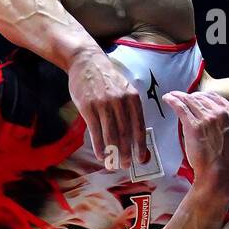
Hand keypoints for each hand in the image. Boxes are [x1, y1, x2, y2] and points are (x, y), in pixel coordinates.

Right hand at [67, 50, 148, 168]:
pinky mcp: (88, 107)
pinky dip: (98, 145)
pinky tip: (100, 155)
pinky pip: (95, 131)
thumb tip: (132, 132)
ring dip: (113, 152)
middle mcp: (120, 101)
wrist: (86, 62)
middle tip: (127, 166)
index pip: (138, 125)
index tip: (142, 158)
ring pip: (110, 134)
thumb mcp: (123, 88)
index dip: (140, 144)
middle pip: (125, 132)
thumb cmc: (105, 78)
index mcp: (132, 98)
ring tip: (113, 164)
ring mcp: (103, 104)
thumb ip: (128, 107)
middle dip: (127, 152)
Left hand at [162, 90, 228, 193]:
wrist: (218, 172)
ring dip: (177, 96)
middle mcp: (220, 113)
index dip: (201, 95)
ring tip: (171, 96)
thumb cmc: (223, 157)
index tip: (193, 96)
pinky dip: (172, 100)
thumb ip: (224, 122)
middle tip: (179, 97)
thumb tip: (212, 115)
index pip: (213, 96)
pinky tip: (167, 99)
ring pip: (189, 100)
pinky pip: (180, 107)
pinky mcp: (193, 125)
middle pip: (200, 97)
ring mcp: (207, 118)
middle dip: (188, 96)